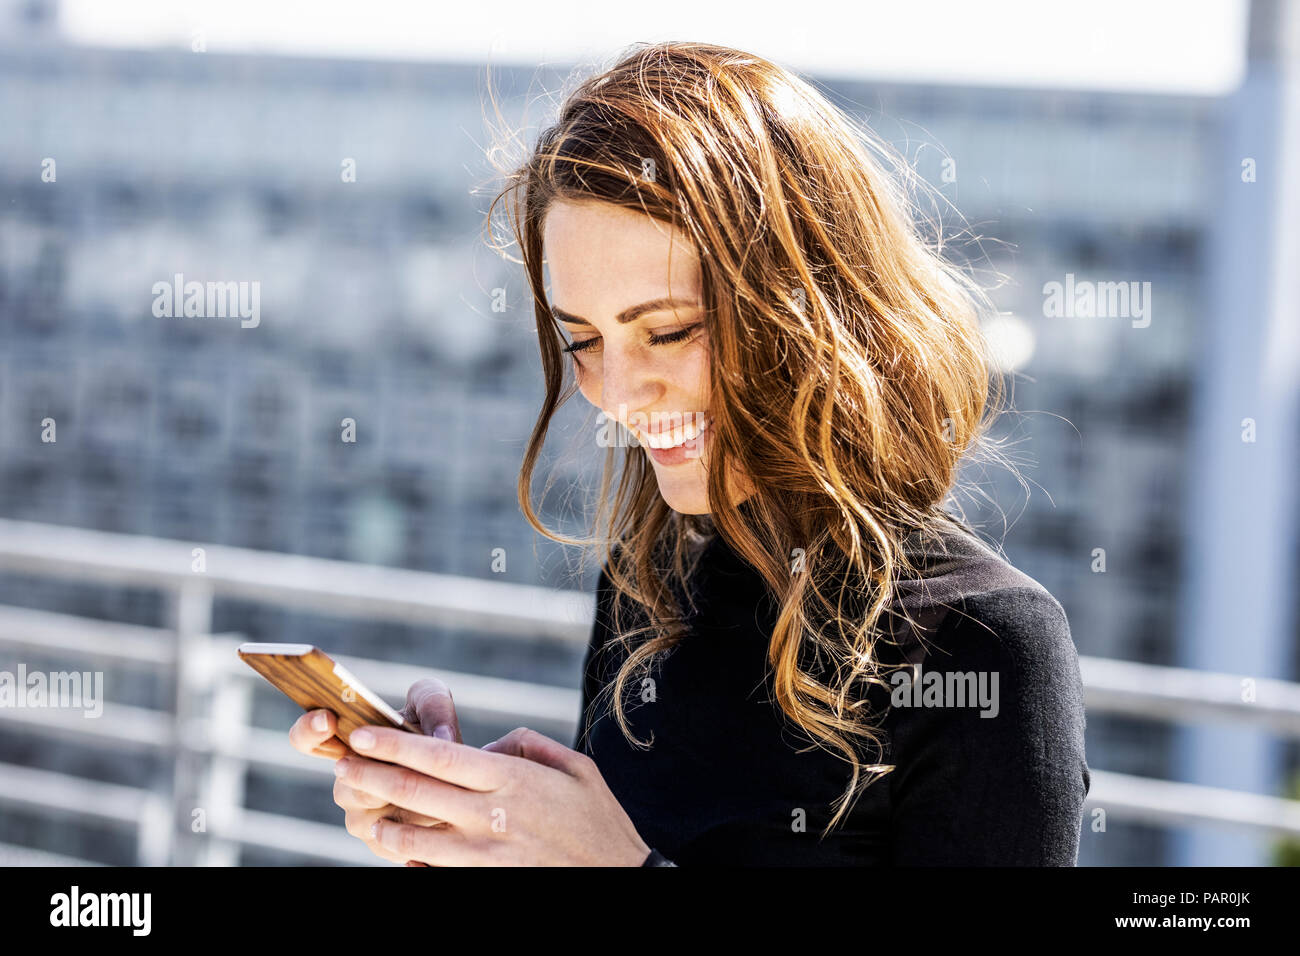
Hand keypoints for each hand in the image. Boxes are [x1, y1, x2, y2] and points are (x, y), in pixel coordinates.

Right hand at [286, 677, 464, 864]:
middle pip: (344, 787)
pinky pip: (392, 841)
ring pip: (370, 815)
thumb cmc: (435, 731)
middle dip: (376, 776)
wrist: (457, 777)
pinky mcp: (381, 845)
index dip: (309, 730)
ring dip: (402, 801)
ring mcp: (360, 817)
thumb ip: (432, 704)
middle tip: (402, 764)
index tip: (327, 719)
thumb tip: (440, 736)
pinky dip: (419, 825)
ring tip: (437, 788)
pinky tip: (441, 812)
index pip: (307, 738)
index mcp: (348, 745)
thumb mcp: (434, 704)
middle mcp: (346, 783)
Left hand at [334, 725, 650, 865]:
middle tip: (342, 762)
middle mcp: (492, 814)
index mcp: (512, 779)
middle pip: (416, 792)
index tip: (364, 733)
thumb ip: (527, 745)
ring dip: (378, 816)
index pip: (439, 757)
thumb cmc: (598, 819)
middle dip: (372, 774)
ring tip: (357, 802)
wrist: (618, 878)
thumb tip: (488, 745)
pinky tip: (389, 842)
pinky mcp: (483, 877)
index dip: (395, 744)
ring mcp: (484, 852)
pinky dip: (404, 854)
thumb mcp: (575, 766)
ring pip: (413, 835)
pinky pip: (431, 867)